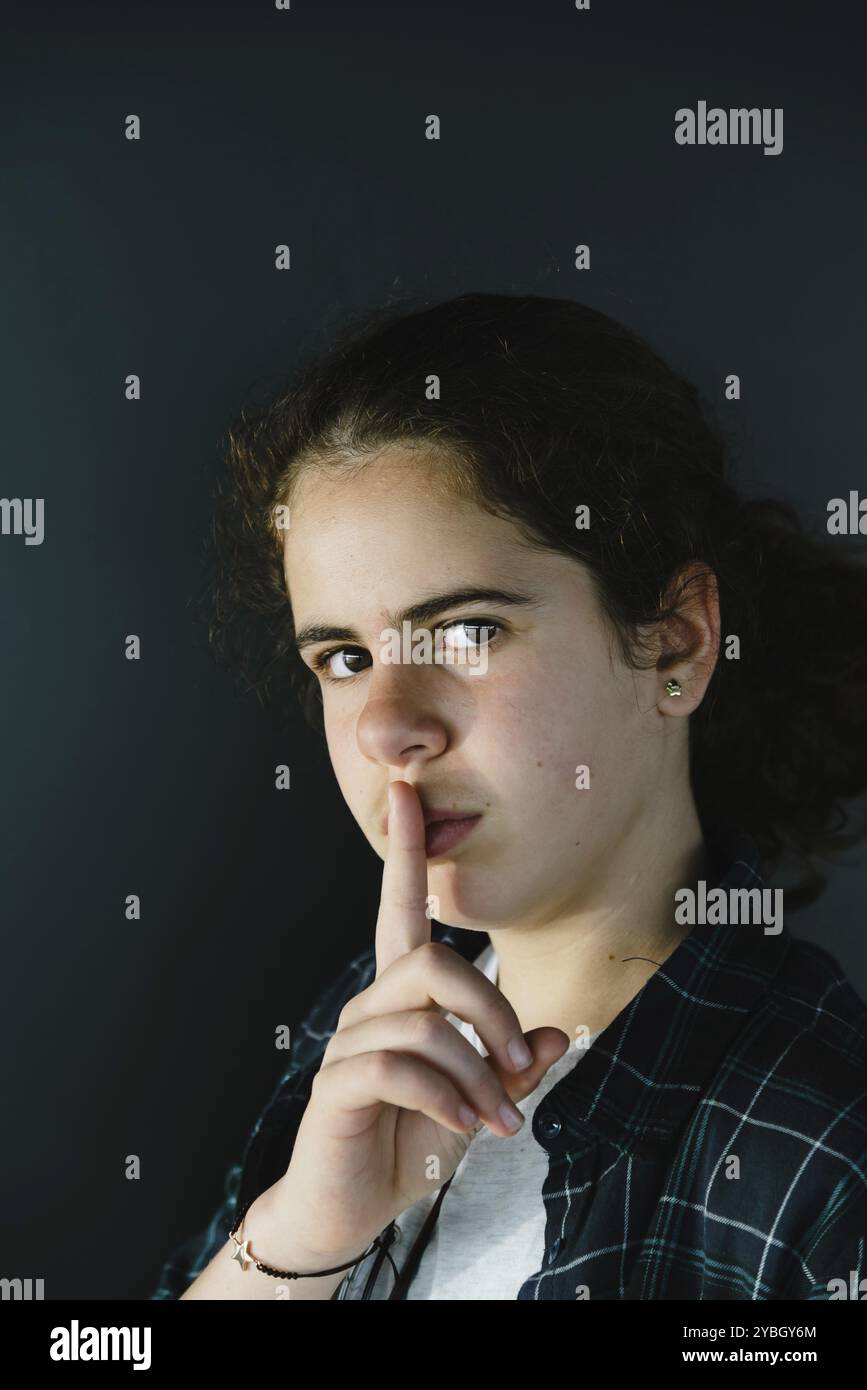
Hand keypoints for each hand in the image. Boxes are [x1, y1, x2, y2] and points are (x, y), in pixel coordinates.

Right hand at [271, 779, 569, 1266]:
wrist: (351, 1208)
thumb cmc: (411, 1142)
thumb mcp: (480, 1103)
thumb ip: (514, 1069)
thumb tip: (560, 1035)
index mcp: (403, 997)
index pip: (400, 908)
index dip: (404, 851)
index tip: (407, 792)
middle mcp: (372, 1006)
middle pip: (434, 964)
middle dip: (491, 1009)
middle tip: (521, 1062)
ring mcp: (350, 1043)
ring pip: (426, 1024)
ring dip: (477, 1077)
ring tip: (495, 1122)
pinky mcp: (337, 1084)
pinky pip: (399, 1068)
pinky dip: (445, 1100)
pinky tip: (461, 1130)